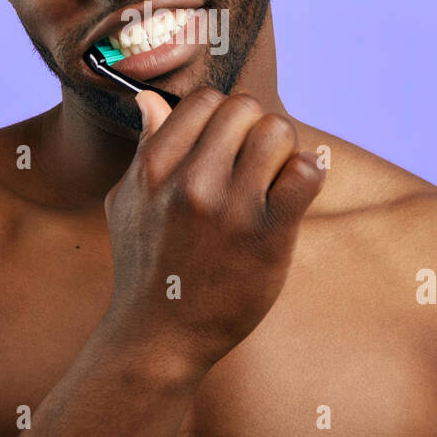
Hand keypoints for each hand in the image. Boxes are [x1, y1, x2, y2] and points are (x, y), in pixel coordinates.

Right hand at [102, 87, 326, 377]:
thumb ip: (144, 148)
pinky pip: (305, 172)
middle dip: (254, 128)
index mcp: (153, 167)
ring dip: (283, 149)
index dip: (222, 117)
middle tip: (254, 163)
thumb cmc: (145, 266)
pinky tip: (295, 192)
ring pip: (277, 131)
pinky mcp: (267, 235)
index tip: (226, 146)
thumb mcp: (128, 202)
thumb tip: (149, 99)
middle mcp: (190, 181)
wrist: (160, 337)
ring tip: (274, 178)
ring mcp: (229, 208)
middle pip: (244, 108)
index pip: (204, 100)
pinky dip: (308, 173)